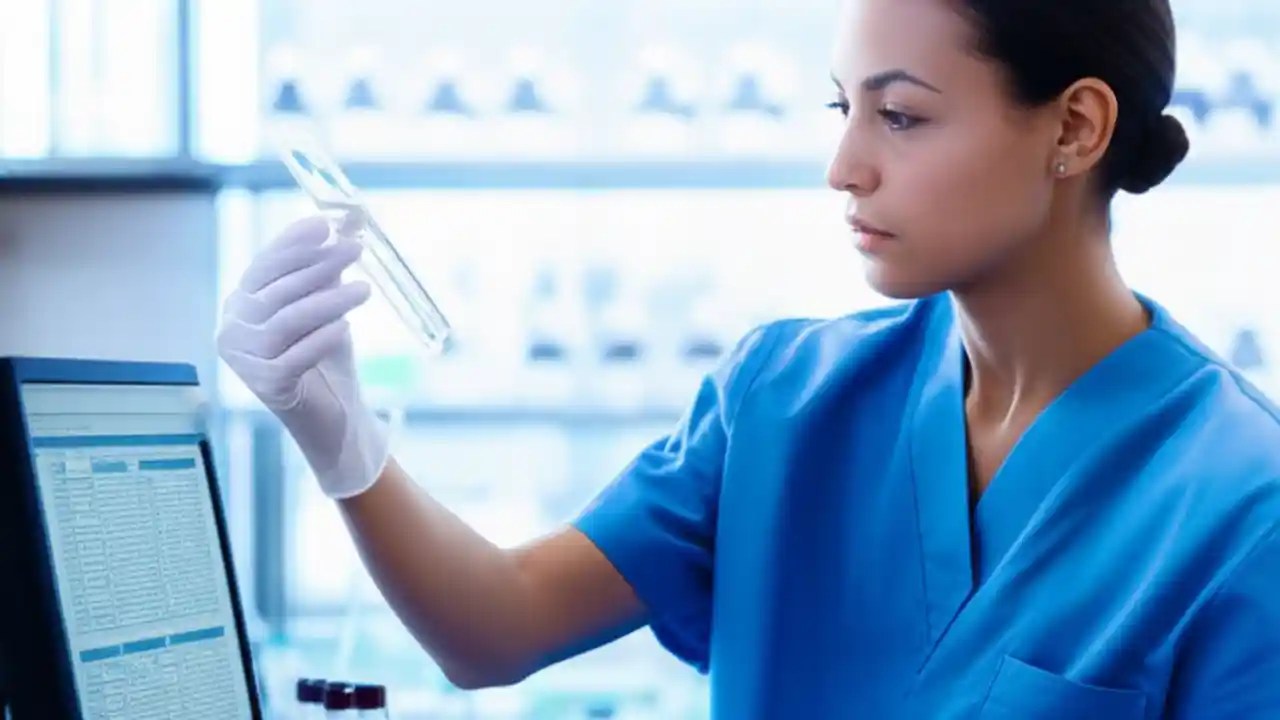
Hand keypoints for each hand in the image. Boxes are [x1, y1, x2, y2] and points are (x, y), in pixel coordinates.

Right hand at [216, 215, 387, 498]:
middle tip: (356, 250)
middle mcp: (233, 329)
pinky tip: (346, 327)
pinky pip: (293, 358)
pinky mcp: (265, 387)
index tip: (325, 225)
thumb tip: (352, 215)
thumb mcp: (330, 300)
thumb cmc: (327, 353)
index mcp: (241, 303)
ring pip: (286, 322)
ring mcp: (243, 360)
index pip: (265, 266)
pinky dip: (320, 340)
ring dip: (327, 301)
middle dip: (318, 266)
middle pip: (276, 291)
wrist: (336, 414)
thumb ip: (332, 261)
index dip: (293, 243)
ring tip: (364, 289)